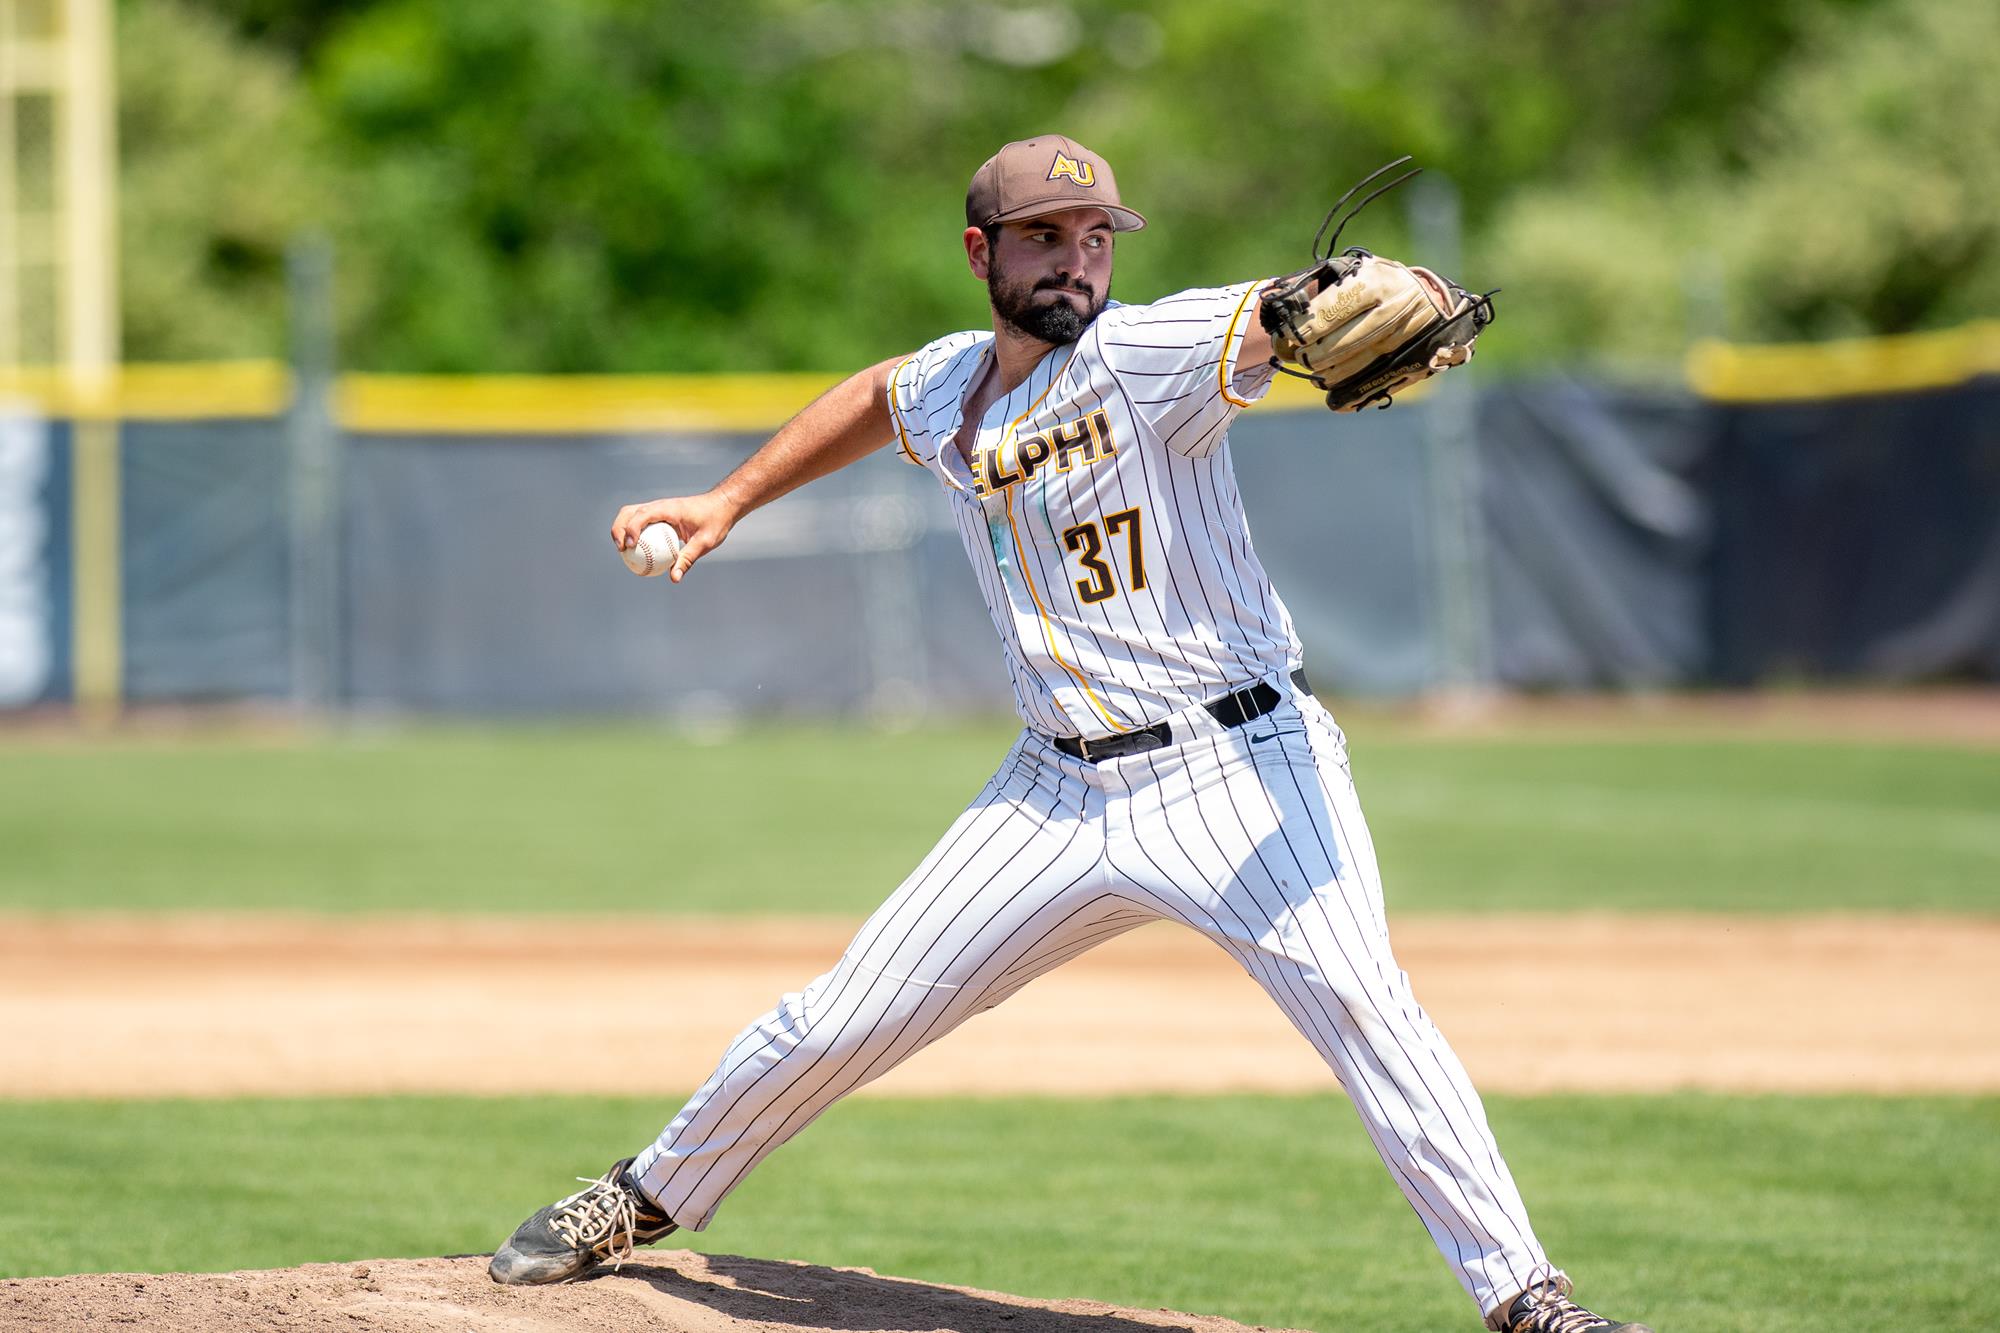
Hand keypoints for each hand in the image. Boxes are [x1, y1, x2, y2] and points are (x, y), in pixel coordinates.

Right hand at [610, 490, 738, 582]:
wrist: (722, 505)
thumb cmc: (715, 521)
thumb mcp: (704, 542)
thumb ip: (688, 559)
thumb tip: (674, 578)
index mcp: (668, 508)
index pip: (642, 514)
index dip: (631, 529)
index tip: (630, 546)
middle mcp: (659, 505)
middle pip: (628, 512)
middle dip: (618, 529)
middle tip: (621, 550)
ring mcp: (657, 508)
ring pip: (631, 515)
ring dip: (622, 530)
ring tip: (623, 552)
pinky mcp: (659, 514)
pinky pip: (640, 522)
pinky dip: (633, 533)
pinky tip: (636, 552)